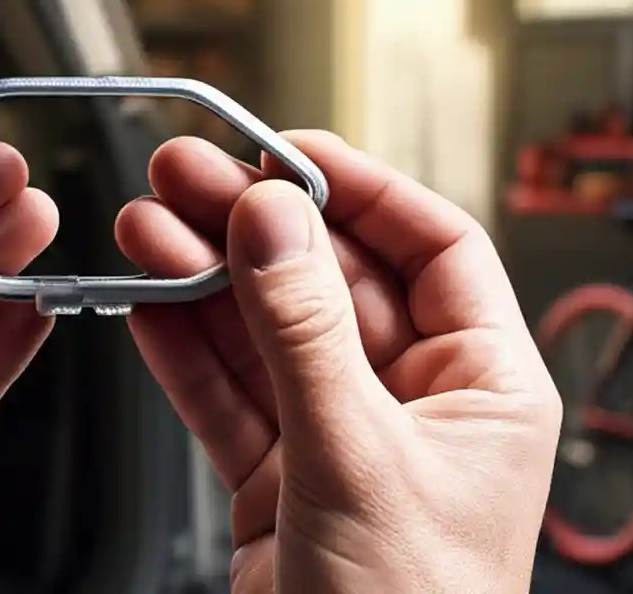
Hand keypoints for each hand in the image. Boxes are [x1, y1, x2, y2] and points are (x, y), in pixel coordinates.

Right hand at [115, 131, 560, 592]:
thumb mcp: (358, 459)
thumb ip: (306, 333)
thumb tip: (273, 221)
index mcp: (486, 389)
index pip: (432, 248)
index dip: (360, 189)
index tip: (288, 151)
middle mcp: (416, 405)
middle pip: (331, 282)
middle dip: (254, 227)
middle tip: (186, 175)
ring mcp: (341, 440)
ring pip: (267, 334)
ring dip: (205, 279)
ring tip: (146, 224)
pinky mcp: (278, 482)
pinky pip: (230, 396)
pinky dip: (185, 351)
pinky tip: (147, 301)